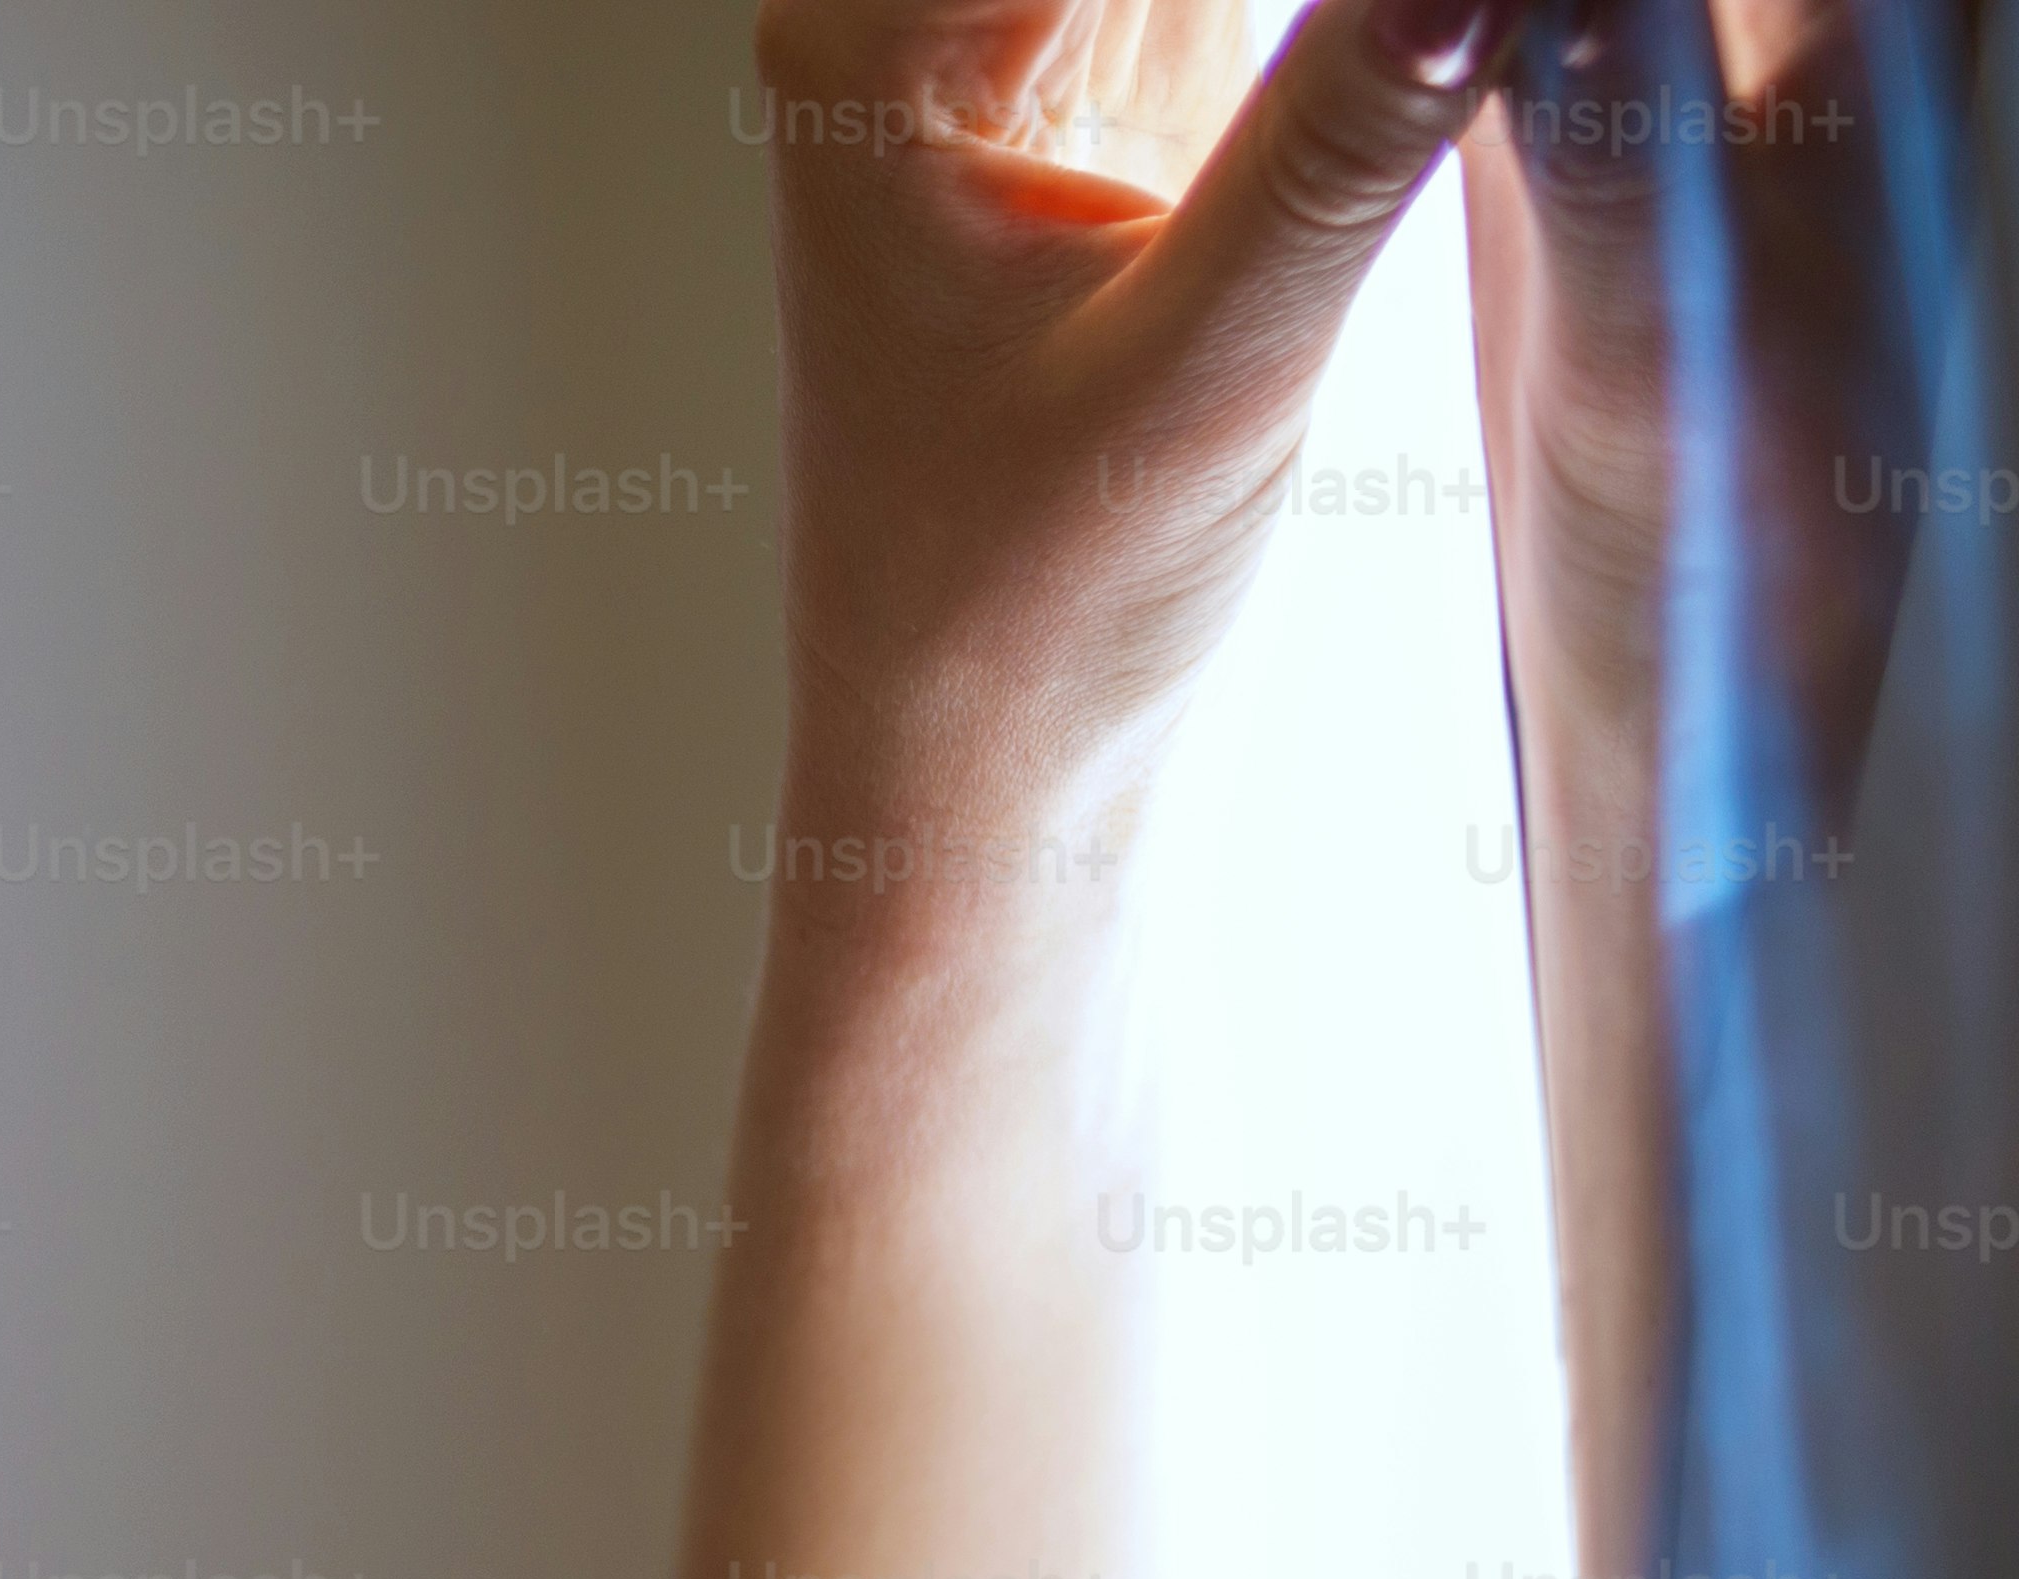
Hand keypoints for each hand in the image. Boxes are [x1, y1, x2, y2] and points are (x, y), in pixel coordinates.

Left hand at [757, 0, 1510, 856]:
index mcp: (866, 46)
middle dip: (1290, 2)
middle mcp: (915, 19)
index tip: (1432, 22)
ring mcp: (1023, 42)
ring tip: (1454, 65)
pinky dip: (1352, 27)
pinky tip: (1439, 60)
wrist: (978, 760)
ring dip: (1348, 17)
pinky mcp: (1126, 85)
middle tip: (1452, 46)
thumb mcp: (1209, 366)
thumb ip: (1344, 137)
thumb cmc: (1021, 613)